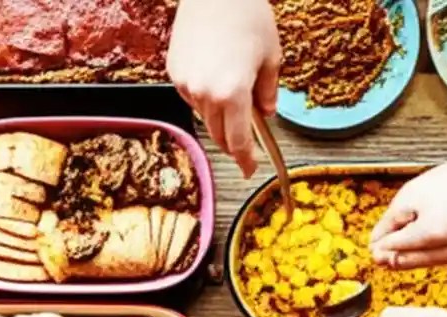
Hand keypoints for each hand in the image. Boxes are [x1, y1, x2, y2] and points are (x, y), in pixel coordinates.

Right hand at [168, 0, 279, 177]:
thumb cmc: (247, 16)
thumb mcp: (271, 57)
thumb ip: (268, 92)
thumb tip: (266, 112)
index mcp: (233, 94)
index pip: (238, 141)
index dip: (245, 159)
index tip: (249, 170)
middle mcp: (205, 94)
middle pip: (219, 134)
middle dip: (233, 140)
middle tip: (246, 138)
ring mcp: (186, 83)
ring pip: (205, 116)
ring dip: (219, 116)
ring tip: (232, 91)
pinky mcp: (175, 72)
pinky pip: (192, 96)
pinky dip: (205, 96)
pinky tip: (215, 75)